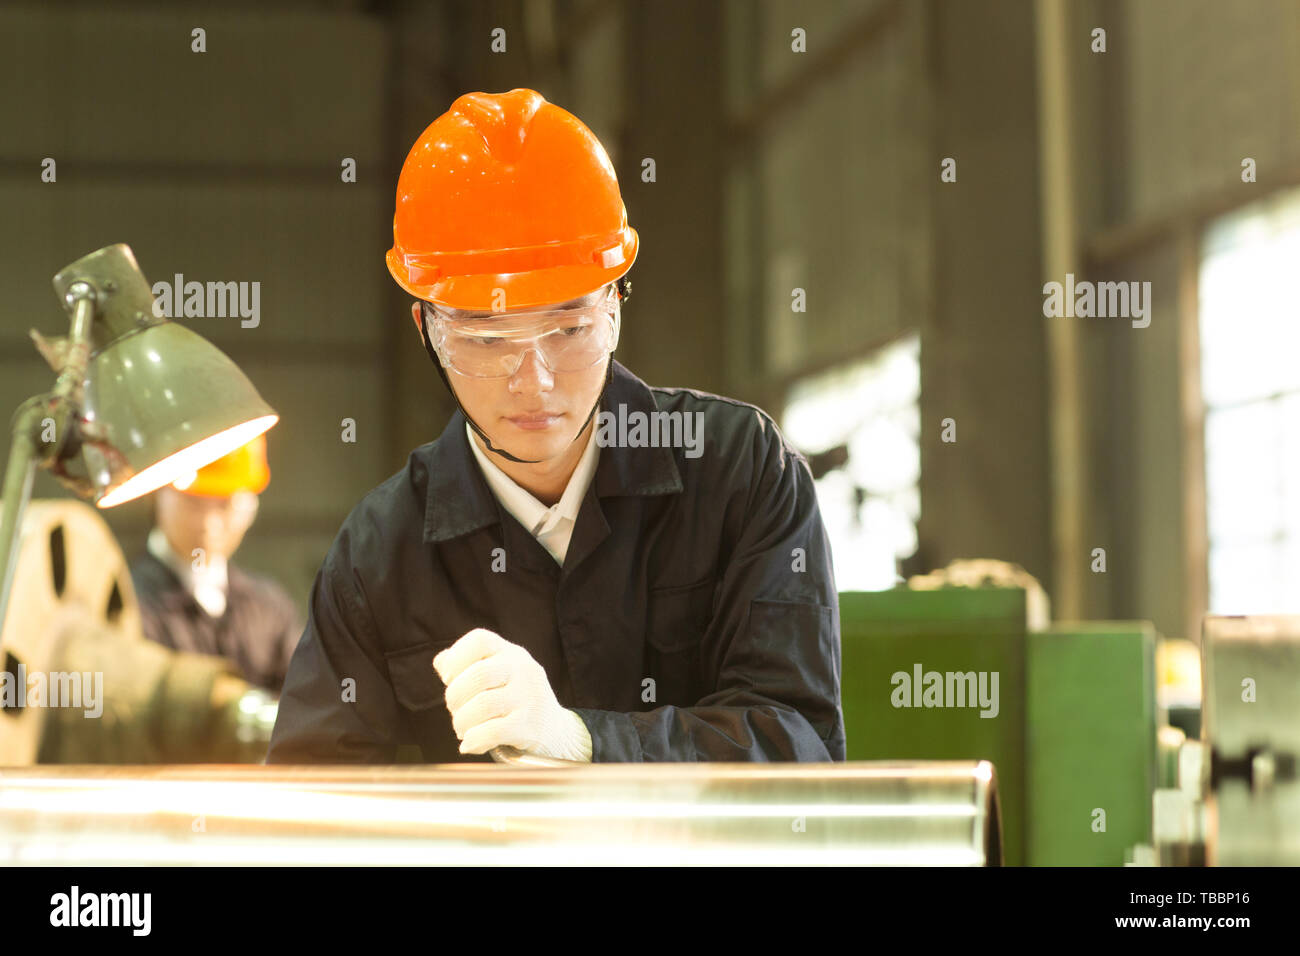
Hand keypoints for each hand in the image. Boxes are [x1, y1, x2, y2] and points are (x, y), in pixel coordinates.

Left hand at [432, 628, 590, 760]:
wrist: (555, 730)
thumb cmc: (514, 700)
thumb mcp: (496, 674)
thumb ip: (466, 666)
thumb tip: (441, 662)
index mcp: (510, 653)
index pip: (480, 640)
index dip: (456, 657)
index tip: (448, 678)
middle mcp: (522, 669)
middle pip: (479, 674)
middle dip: (455, 697)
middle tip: (455, 710)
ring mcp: (529, 697)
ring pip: (484, 704)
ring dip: (462, 721)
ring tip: (462, 729)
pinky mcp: (531, 726)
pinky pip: (494, 731)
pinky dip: (474, 740)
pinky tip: (469, 744)